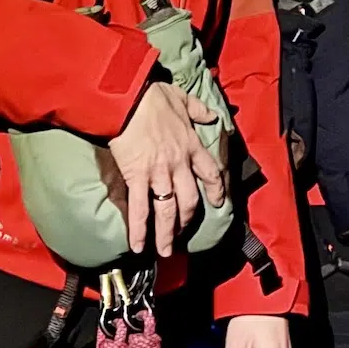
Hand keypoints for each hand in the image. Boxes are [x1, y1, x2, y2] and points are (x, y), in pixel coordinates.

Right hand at [107, 81, 226, 256]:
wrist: (128, 98)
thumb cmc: (152, 96)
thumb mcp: (182, 98)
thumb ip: (198, 110)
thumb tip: (212, 116)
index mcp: (191, 145)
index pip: (210, 172)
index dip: (216, 189)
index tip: (219, 202)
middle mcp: (179, 163)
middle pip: (190, 199)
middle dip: (187, 220)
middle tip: (182, 234)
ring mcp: (159, 172)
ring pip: (168, 210)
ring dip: (167, 233)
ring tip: (165, 251)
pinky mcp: (137, 177)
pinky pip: (140, 208)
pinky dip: (139, 229)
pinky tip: (138, 245)